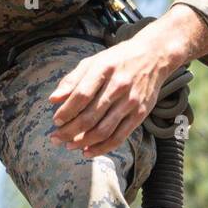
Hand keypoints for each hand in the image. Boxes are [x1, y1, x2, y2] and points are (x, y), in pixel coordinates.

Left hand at [48, 33, 175, 158]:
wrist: (154, 56)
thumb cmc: (118, 60)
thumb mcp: (94, 61)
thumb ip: (72, 80)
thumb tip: (53, 100)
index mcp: (105, 69)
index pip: (81, 95)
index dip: (66, 111)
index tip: (55, 120)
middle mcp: (119, 86)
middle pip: (90, 116)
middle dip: (69, 131)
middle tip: (56, 138)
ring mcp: (131, 101)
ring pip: (104, 130)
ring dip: (83, 142)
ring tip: (69, 145)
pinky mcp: (140, 113)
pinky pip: (119, 137)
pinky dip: (102, 148)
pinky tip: (88, 151)